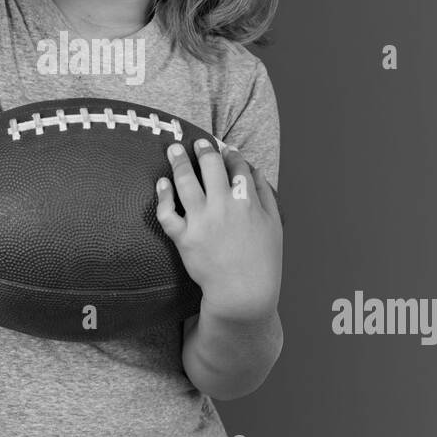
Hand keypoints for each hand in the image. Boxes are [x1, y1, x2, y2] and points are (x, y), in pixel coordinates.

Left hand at [155, 140, 282, 321]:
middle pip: (211, 166)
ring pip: (185, 182)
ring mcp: (202, 221)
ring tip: (173, 149)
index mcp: (248, 202)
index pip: (238, 167)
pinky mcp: (185, 238)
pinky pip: (168, 213)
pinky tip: (162, 183)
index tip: (226, 150)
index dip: (231, 155)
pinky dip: (162, 195)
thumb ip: (265, 194)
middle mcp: (224, 207)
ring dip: (178, 161)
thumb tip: (255, 170)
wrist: (243, 293)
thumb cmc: (262, 260)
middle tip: (198, 143)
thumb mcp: (274, 225)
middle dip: (204, 150)